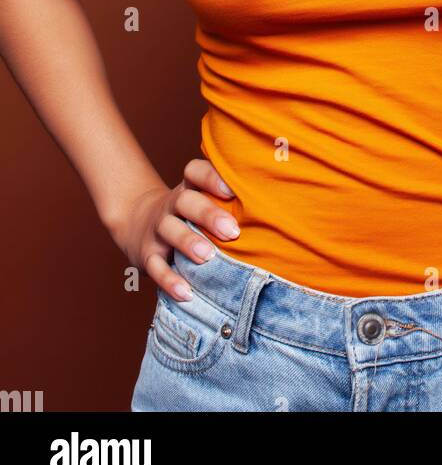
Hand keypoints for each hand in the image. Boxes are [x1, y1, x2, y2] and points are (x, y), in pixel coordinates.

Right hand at [111, 158, 239, 301]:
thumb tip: (281, 203)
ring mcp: (157, 229)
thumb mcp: (203, 199)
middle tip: (232, 230)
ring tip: (207, 257)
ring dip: (188, 242)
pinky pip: (155, 267)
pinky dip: (170, 281)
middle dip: (207, 214)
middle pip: (185, 201)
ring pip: (169, 230)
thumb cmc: (190, 213)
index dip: (210, 177)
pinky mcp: (147, 255)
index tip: (232, 189)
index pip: (194, 171)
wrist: (139, 223)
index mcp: (189, 187)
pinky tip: (187, 293)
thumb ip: (232, 201)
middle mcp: (171, 204)